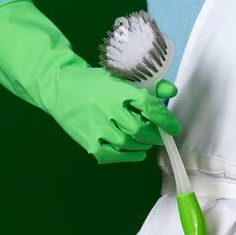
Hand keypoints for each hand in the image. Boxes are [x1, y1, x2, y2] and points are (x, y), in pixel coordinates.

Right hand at [51, 60, 182, 164]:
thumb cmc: (94, 83)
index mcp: (118, 90)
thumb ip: (149, 86)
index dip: (165, 119)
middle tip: (160, 135)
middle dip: (155, 135)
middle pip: (139, 129)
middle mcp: (107, 109)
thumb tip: (171, 92)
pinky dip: (128, 157)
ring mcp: (96, 126)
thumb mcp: (121, 77)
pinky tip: (136, 153)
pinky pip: (112, 155)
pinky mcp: (88, 140)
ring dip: (142, 144)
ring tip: (146, 140)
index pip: (148, 106)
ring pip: (128, 143)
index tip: (174, 127)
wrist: (61, 88)